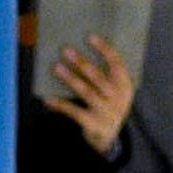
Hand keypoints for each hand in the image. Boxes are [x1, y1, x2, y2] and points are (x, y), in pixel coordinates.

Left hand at [47, 35, 135, 154]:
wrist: (107, 136)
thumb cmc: (106, 103)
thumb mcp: (113, 90)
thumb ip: (104, 74)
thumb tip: (76, 52)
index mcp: (125, 85)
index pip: (117, 63)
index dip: (104, 49)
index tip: (90, 36)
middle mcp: (118, 99)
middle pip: (99, 78)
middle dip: (82, 63)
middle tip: (66, 50)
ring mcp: (107, 113)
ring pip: (86, 92)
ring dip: (70, 79)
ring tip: (56, 67)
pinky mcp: (93, 125)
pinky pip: (74, 112)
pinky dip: (60, 104)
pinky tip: (47, 98)